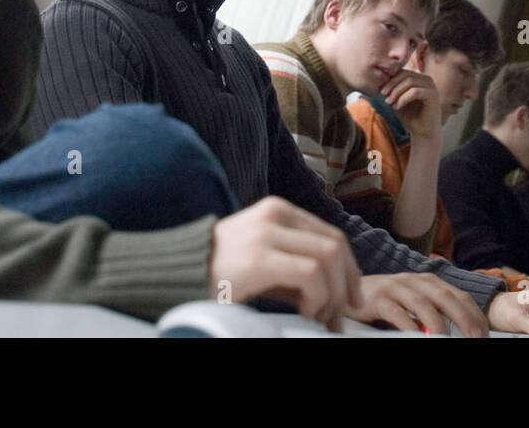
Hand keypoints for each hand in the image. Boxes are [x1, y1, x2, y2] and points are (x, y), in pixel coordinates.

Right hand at [208, 196, 362, 331]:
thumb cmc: (220, 274)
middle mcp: (276, 214)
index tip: (352, 297)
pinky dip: (318, 297)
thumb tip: (337, 294)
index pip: (331, 234)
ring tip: (318, 317)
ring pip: (328, 257)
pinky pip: (310, 274)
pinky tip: (305, 312)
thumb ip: (298, 265)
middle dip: (346, 285)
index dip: (350, 269)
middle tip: (340, 316)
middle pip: (335, 244)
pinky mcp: (259, 257)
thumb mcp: (265, 260)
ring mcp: (267, 233)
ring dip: (332, 294)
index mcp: (279, 210)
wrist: (176, 276)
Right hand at [349, 273, 488, 336]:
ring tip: (446, 341)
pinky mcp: (379, 298)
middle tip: (476, 338)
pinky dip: (410, 326)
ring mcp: (396, 287)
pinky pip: (397, 313)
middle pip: (446, 298)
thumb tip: (465, 328)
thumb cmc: (389, 299)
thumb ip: (436, 310)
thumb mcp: (416, 300)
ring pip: (423, 304)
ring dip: (438, 324)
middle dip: (465, 319)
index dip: (475, 315)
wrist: (351, 287)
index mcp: (429, 281)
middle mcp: (415, 280)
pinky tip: (417, 336)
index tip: (484, 334)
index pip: (460, 296)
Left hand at [380, 43, 441, 140]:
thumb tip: (379, 78)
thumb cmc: (409, 116)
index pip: (402, 71)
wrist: (422, 132)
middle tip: (383, 95)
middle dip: (392, 84)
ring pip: (410, 81)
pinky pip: (415, 92)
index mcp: (419, 77)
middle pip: (405, 74)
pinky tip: (397, 107)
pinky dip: (403, 99)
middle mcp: (426, 79)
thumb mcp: (396, 99)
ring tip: (389, 102)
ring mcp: (431, 86)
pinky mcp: (433, 95)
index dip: (390, 79)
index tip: (381, 91)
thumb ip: (391, 89)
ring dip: (396, 92)